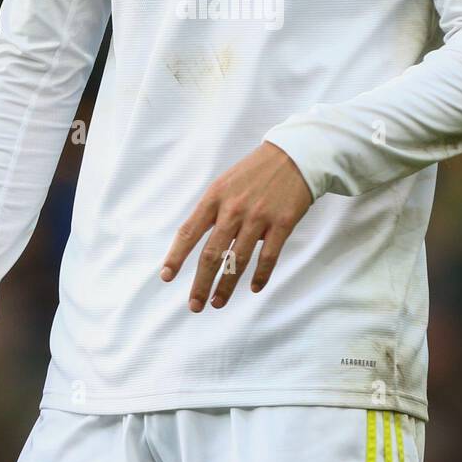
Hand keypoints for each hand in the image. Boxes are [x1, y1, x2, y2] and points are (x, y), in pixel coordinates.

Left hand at [160, 142, 312, 310]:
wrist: (294, 156)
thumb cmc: (255, 172)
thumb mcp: (225, 183)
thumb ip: (212, 211)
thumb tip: (197, 242)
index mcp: (215, 197)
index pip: (189, 232)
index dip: (176, 257)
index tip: (167, 277)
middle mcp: (233, 209)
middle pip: (212, 254)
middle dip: (201, 283)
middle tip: (195, 305)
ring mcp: (258, 217)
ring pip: (238, 260)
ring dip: (226, 286)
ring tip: (217, 303)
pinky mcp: (282, 223)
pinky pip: (268, 256)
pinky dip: (260, 275)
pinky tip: (253, 287)